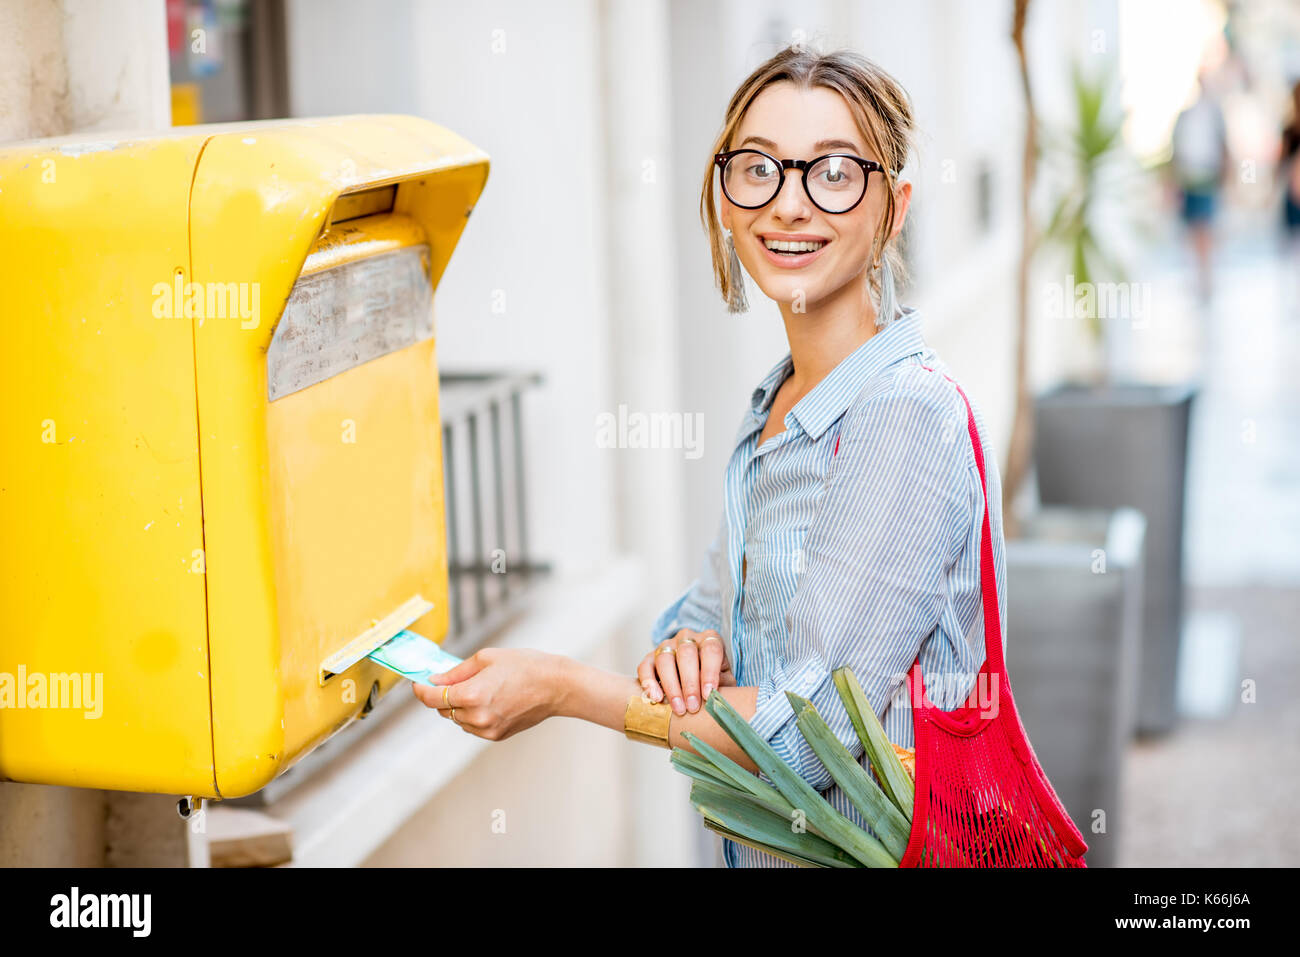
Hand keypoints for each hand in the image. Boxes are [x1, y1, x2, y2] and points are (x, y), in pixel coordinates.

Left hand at [412, 647, 564, 741]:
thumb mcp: (487, 659)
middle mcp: (477, 716)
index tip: (417, 683)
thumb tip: (434, 679)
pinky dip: (473, 714)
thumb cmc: (525, 666)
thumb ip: (456, 672)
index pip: (432, 698)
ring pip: (457, 719)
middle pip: (443, 709)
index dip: (420, 690)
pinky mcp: (496, 735)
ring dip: (458, 705)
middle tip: (451, 679)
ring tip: (480, 688)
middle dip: (442, 695)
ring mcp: (487, 729)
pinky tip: (490, 699)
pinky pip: (472, 726)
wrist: (556, 686)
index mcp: (472, 695)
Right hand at [636, 628, 733, 715]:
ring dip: (671, 686)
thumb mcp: (724, 681)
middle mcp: (688, 638)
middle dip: (690, 682)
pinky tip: (656, 698)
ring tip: (678, 708)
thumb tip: (717, 700)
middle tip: (693, 707)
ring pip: (665, 659)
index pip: (711, 650)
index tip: (708, 695)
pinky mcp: (650, 657)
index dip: (709, 672)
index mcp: (710, 639)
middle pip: (686, 653)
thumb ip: (723, 687)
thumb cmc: (712, 680)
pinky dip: (649, 682)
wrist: (693, 680)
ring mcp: (667, 645)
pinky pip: (645, 666)